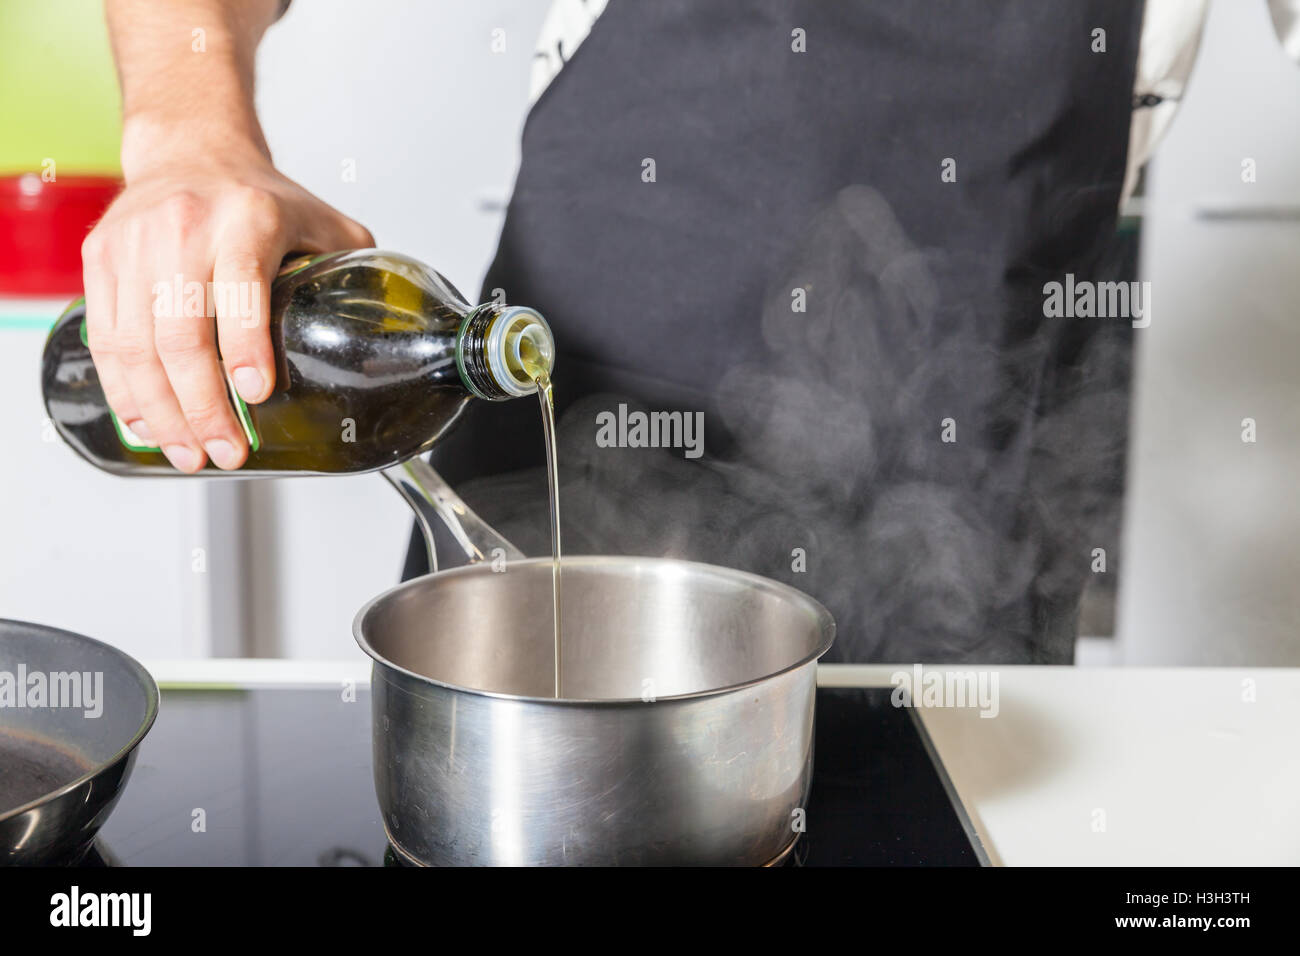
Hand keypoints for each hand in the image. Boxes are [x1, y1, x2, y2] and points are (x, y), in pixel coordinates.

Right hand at [82, 138, 372, 471]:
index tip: (257, 393)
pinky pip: (104, 337)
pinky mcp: (100, 259)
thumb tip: (392, 331)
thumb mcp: (320, 221)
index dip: (246, 346)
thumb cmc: (258, 196)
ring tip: (188, 452)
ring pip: (135, 344)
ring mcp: (134, 243)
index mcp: (249, 218)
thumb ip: (355, 269)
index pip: (242, 288)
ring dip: (161, 411)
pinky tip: (146, 423)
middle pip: (181, 332)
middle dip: (203, 405)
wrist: (190, 151)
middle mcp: (184, 227)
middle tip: (225, 451)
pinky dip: (124, 389)